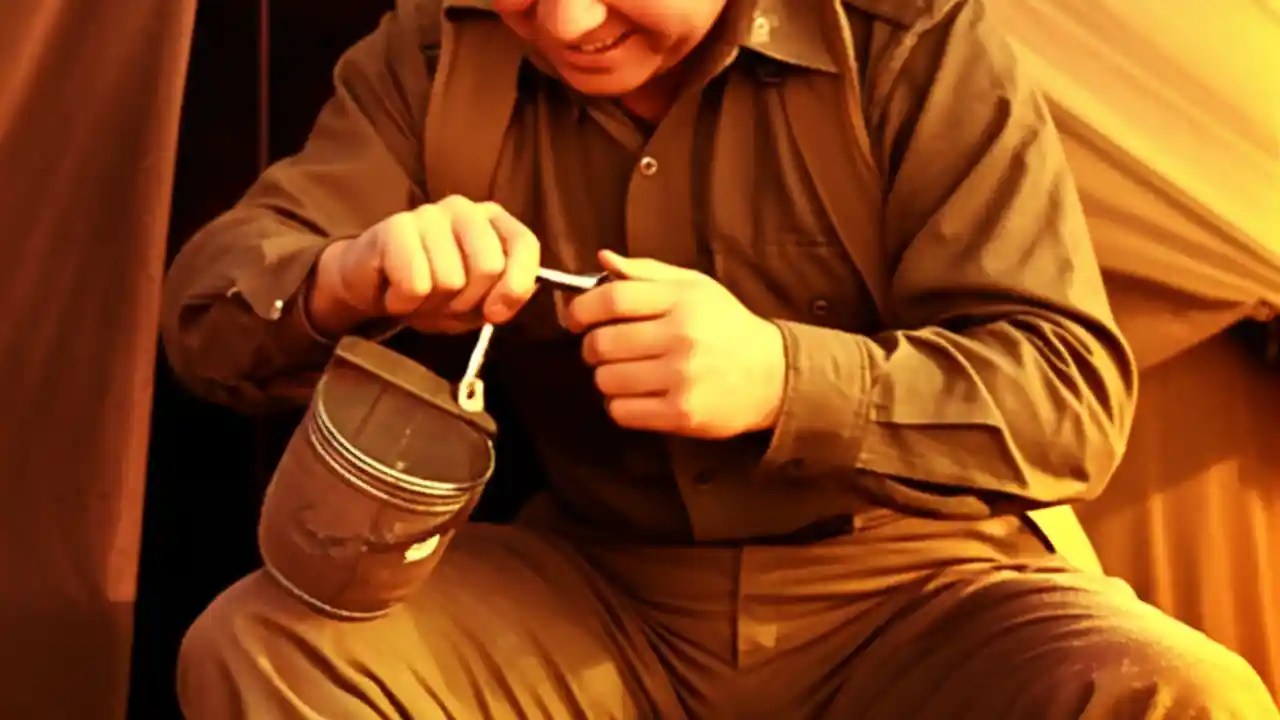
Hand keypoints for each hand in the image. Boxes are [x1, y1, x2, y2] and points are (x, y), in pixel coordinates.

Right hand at [307, 196, 539, 336]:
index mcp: (492, 222)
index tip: (494, 313)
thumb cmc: (430, 292)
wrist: (370, 288)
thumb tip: (500, 306)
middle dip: (466, 301)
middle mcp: (464, 209)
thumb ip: (500, 301)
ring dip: (431, 304)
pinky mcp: (393, 227)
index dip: (515, 286)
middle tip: (443, 302)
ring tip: (416, 295)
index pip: (524, 244)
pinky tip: (394, 292)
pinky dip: (405, 303)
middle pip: (488, 266)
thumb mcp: (474, 304)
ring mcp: (428, 214)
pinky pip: (416, 284)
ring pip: (450, 280)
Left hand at [564, 250, 785, 438]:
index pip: (613, 299)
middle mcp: (682, 338)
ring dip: (605, 378)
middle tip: (600, 350)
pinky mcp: (681, 414)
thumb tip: (602, 259)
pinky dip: (619, 405)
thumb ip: (647, 272)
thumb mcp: (695, 287)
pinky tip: (636, 396)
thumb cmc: (727, 326)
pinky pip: (622, 411)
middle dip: (591, 347)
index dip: (581, 309)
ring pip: (607, 380)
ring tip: (624, 373)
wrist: (773, 375)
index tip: (575, 319)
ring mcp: (681, 378)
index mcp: (682, 301)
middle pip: (603, 343)